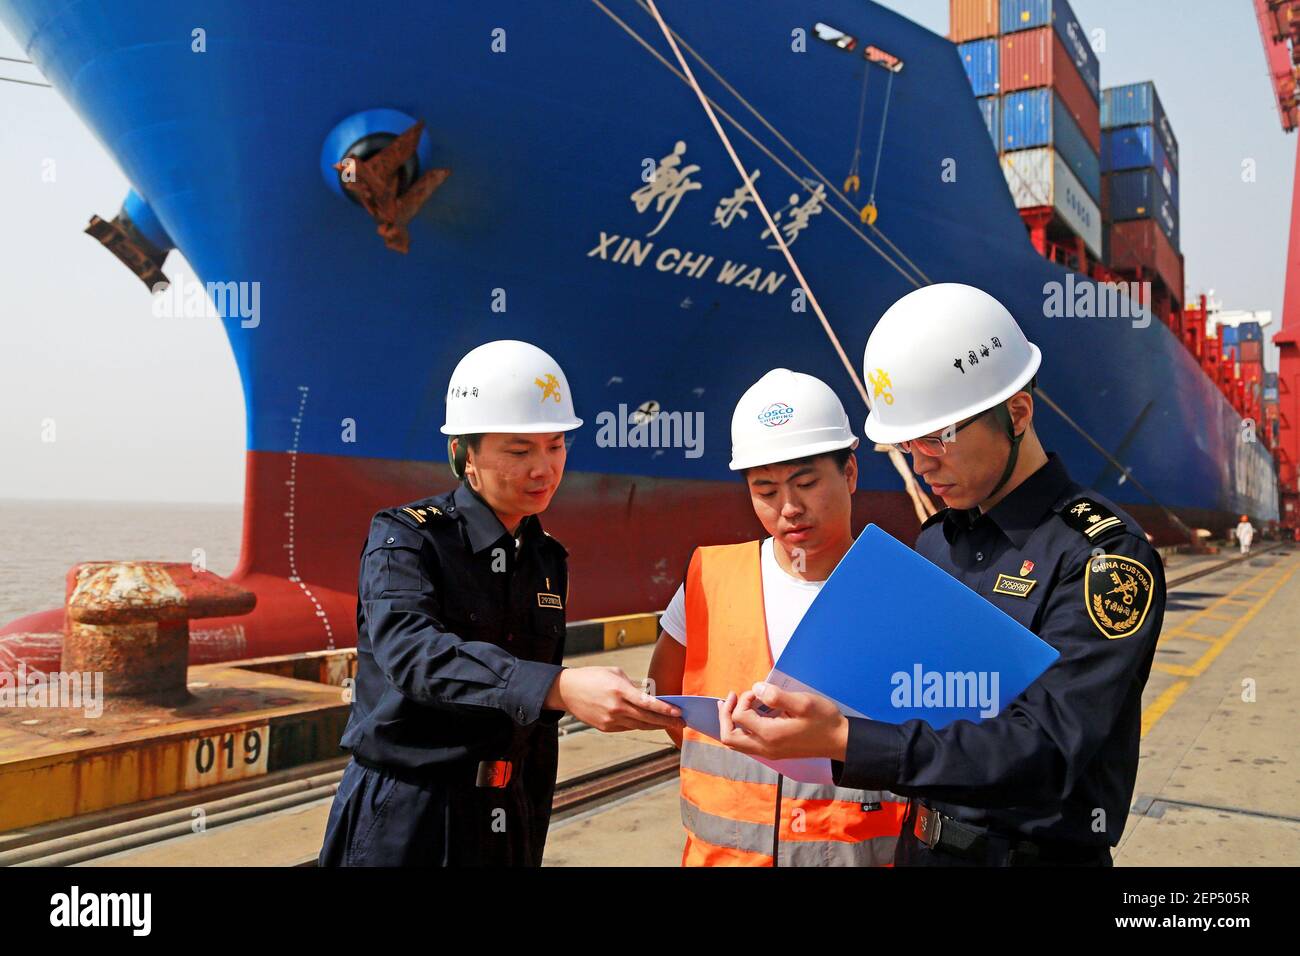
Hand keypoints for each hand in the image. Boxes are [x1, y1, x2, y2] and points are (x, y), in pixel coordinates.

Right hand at [544, 666, 683, 732]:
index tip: (678, 712)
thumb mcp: (615, 673)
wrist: (567, 690)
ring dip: (655, 725)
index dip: (665, 709)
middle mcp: (616, 708)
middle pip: (647, 718)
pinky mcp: (606, 728)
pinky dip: (639, 725)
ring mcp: (611, 720)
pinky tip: (649, 723)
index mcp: (620, 690)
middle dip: (667, 721)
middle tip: (681, 722)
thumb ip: (633, 686)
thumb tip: (648, 697)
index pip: (648, 703)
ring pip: (639, 726)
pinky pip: (628, 727)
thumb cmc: (593, 677)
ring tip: (669, 724)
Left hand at [717, 682, 848, 760]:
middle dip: (725, 715)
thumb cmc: (824, 720)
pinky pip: (747, 744)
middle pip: (729, 737)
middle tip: (730, 699)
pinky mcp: (774, 752)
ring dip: (732, 723)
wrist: (839, 741)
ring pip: (737, 743)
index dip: (743, 700)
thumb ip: (777, 696)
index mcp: (770, 735)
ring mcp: (769, 752)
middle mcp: (765, 748)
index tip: (757, 692)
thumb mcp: (803, 703)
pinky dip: (742, 730)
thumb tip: (756, 689)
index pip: (740, 717)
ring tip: (735, 705)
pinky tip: (750, 716)